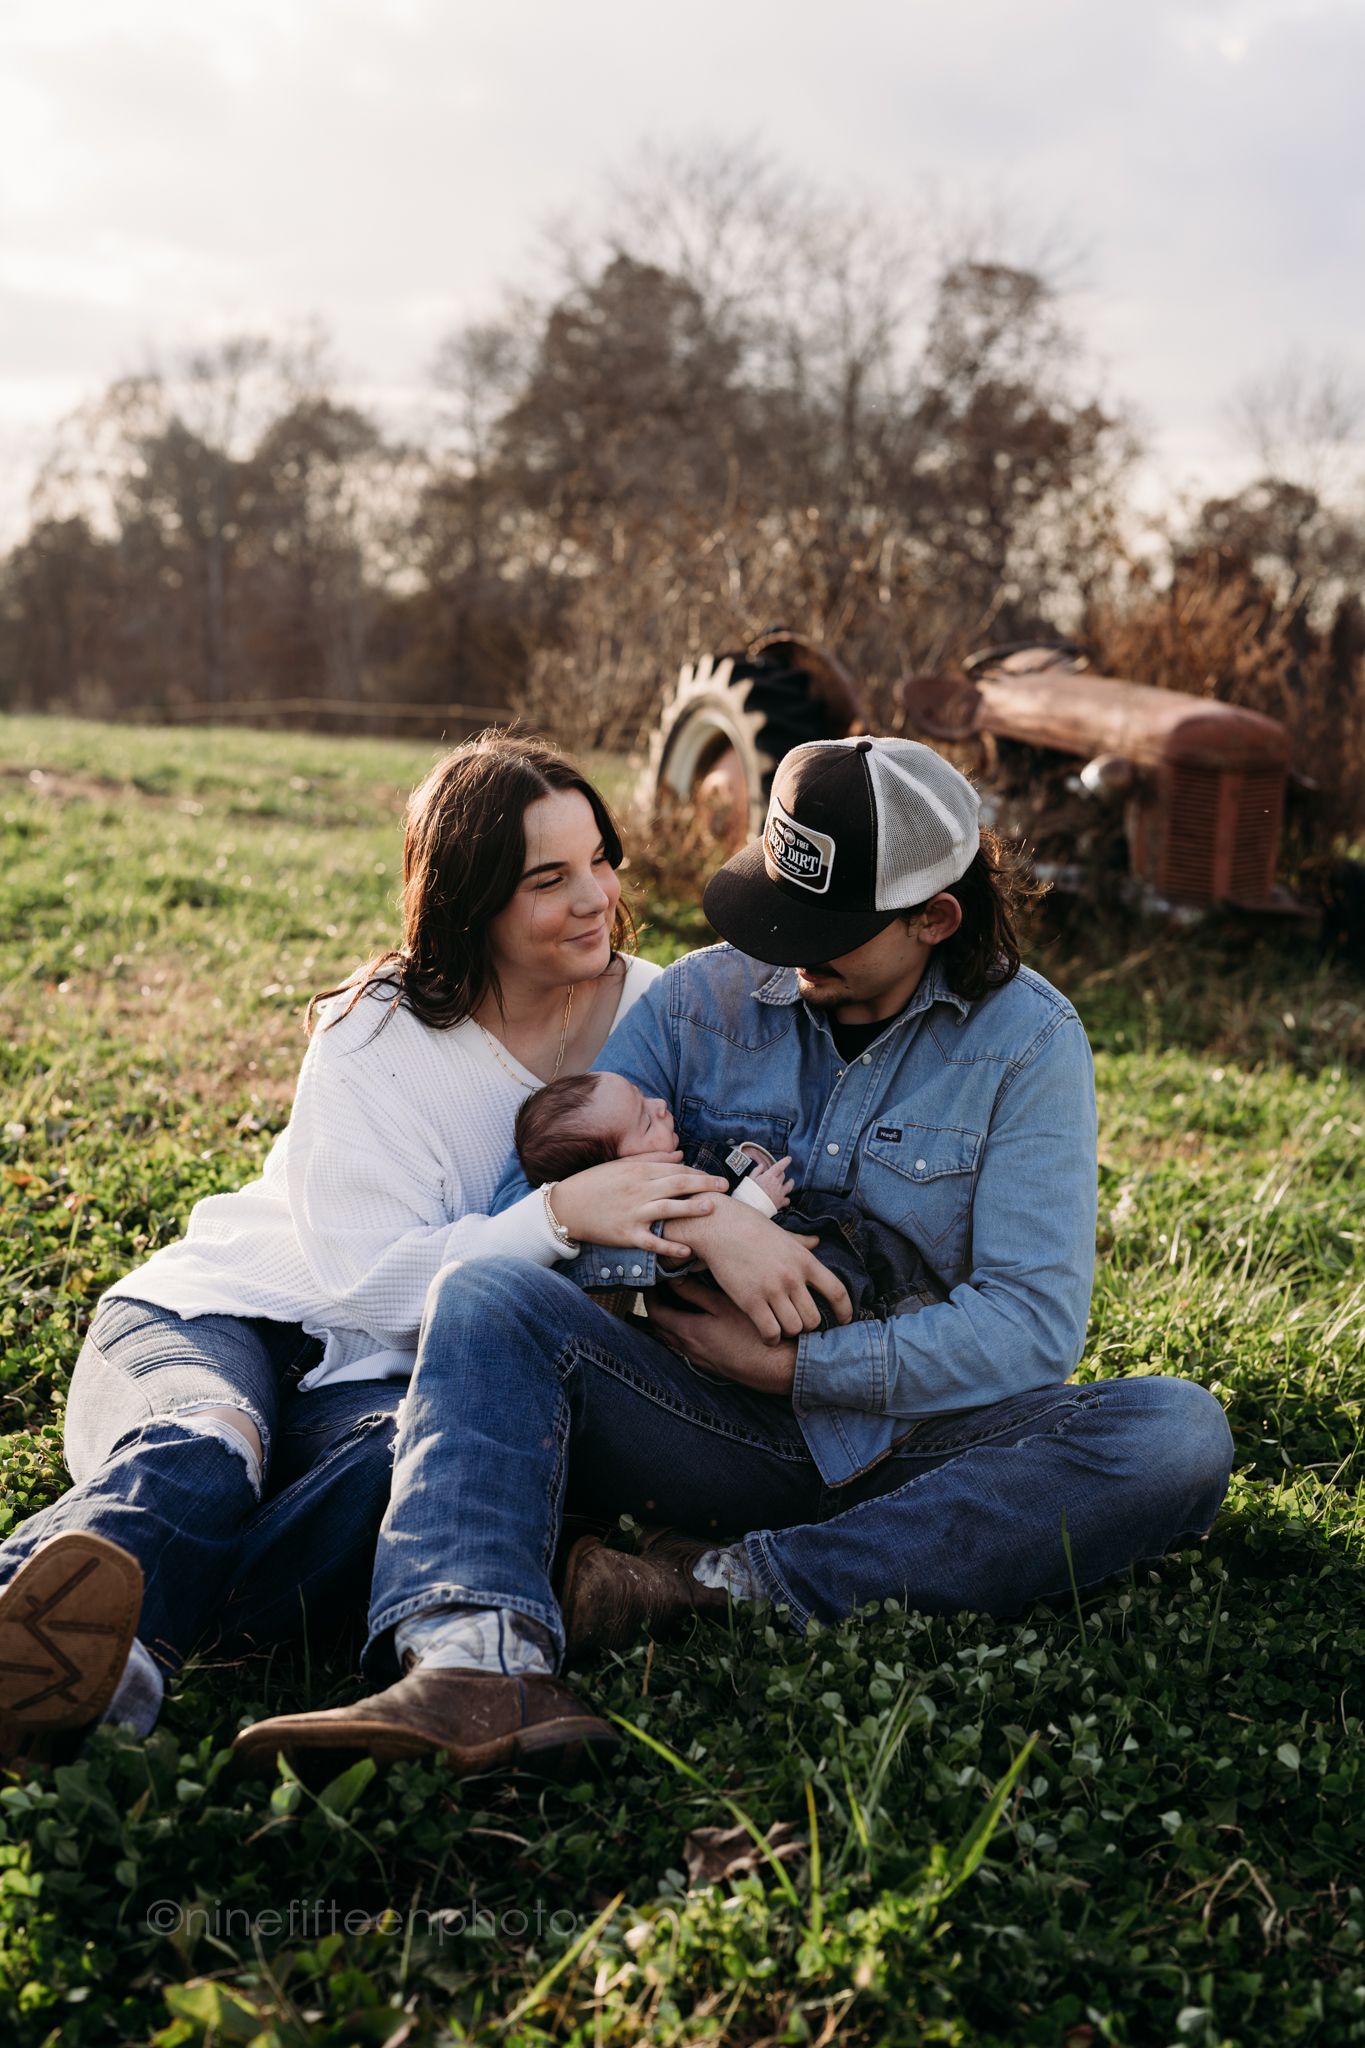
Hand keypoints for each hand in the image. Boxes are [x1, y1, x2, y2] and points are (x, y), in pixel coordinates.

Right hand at [552, 1157, 727, 1256]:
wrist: (566, 1206)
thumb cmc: (595, 1183)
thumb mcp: (621, 1165)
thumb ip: (652, 1158)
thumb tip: (681, 1153)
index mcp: (638, 1171)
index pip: (674, 1169)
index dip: (696, 1171)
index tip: (712, 1177)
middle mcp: (638, 1189)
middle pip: (677, 1184)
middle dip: (703, 1184)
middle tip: (724, 1186)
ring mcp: (633, 1212)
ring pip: (668, 1209)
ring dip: (691, 1208)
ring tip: (711, 1209)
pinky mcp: (627, 1234)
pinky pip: (652, 1241)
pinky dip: (670, 1246)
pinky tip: (687, 1251)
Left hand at [645, 1277, 797, 1393]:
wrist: (778, 1367)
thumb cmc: (753, 1334)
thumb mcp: (724, 1306)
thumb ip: (697, 1293)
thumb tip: (674, 1279)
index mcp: (688, 1332)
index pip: (656, 1313)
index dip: (650, 1296)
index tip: (650, 1282)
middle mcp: (689, 1350)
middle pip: (661, 1328)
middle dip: (657, 1308)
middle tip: (660, 1290)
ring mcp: (700, 1361)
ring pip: (674, 1340)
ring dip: (670, 1322)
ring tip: (676, 1302)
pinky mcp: (712, 1367)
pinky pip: (687, 1349)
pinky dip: (683, 1333)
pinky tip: (698, 1323)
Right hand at [664, 1200, 851, 1342]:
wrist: (719, 1227)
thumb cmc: (750, 1228)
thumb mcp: (783, 1234)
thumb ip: (802, 1242)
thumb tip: (818, 1241)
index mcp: (805, 1260)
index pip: (836, 1291)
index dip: (844, 1311)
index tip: (844, 1321)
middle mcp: (792, 1277)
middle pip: (814, 1319)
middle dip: (808, 1326)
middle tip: (797, 1324)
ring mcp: (772, 1290)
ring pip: (794, 1328)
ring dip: (788, 1332)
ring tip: (780, 1327)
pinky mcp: (750, 1301)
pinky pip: (770, 1332)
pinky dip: (770, 1338)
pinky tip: (765, 1334)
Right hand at [750, 1155, 792, 1209]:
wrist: (751, 1207)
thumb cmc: (748, 1193)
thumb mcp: (749, 1179)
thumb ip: (756, 1171)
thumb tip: (762, 1165)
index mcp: (769, 1176)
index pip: (780, 1166)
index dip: (785, 1161)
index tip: (789, 1159)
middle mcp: (777, 1183)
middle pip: (783, 1175)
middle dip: (782, 1173)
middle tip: (780, 1173)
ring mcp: (780, 1193)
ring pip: (789, 1186)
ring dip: (790, 1183)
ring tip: (790, 1182)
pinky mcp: (781, 1202)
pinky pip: (787, 1199)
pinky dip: (786, 1198)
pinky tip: (785, 1198)